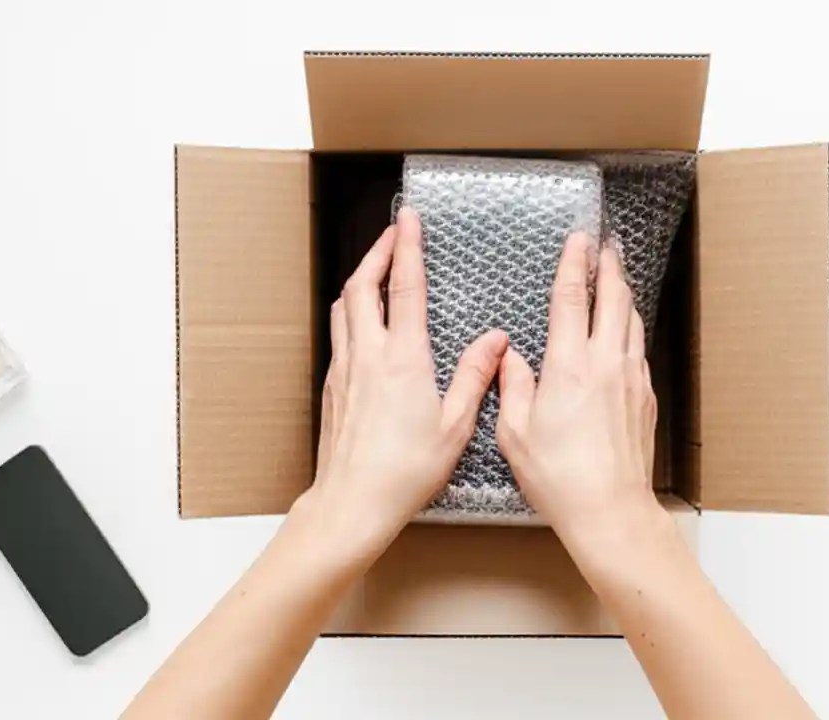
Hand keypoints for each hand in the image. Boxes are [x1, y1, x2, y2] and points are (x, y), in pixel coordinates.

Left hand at [306, 208, 507, 548]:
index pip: (403, 287)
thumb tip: (496, 341)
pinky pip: (339, 334)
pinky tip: (362, 321)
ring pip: (344, 307)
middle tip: (393, 233)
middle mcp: (368, 355)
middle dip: (377, 253)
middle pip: (362, 285)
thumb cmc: (405, 471)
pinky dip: (350, 312)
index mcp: (403, 359)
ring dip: (359, 279)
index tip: (409, 220)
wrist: (351, 503)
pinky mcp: (332, 387)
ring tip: (376, 267)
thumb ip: (476, 377)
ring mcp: (344, 369)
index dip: (407, 248)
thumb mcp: (456, 426)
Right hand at [496, 233, 661, 544]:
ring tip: (617, 278)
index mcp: (568, 366)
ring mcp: (631, 380)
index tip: (579, 240)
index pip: (572, 299)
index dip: (575, 264)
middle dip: (609, 267)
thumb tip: (511, 359)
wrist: (610, 510)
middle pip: (614, 299)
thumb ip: (511, 387)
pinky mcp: (645, 399)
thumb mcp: (514, 433)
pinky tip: (624, 332)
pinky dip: (631, 329)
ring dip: (624, 294)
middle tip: (607, 245)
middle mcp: (606, 364)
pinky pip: (638, 350)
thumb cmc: (559, 477)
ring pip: (632, 321)